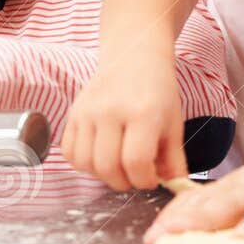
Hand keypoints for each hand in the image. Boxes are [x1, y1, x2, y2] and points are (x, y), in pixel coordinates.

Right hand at [63, 61, 187, 190]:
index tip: (151, 179)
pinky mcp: (73, 113)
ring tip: (117, 166)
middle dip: (124, 182)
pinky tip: (100, 156)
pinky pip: (69, 152)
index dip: (145, 180)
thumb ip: (174, 160)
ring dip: (102, 175)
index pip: (136, 162)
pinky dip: (83, 163)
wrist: (133, 56)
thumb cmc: (157, 91)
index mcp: (142, 113)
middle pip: (108, 166)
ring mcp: (88, 112)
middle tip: (134, 175)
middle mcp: (111, 111)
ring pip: (85, 163)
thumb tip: (174, 187)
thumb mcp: (174, 124)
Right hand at [146, 118, 243, 242]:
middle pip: (233, 198)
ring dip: (181, 215)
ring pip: (210, 196)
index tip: (240, 238)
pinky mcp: (234, 183)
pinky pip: (203, 196)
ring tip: (154, 237)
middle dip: (203, 217)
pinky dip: (179, 211)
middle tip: (174, 236)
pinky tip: (158, 229)